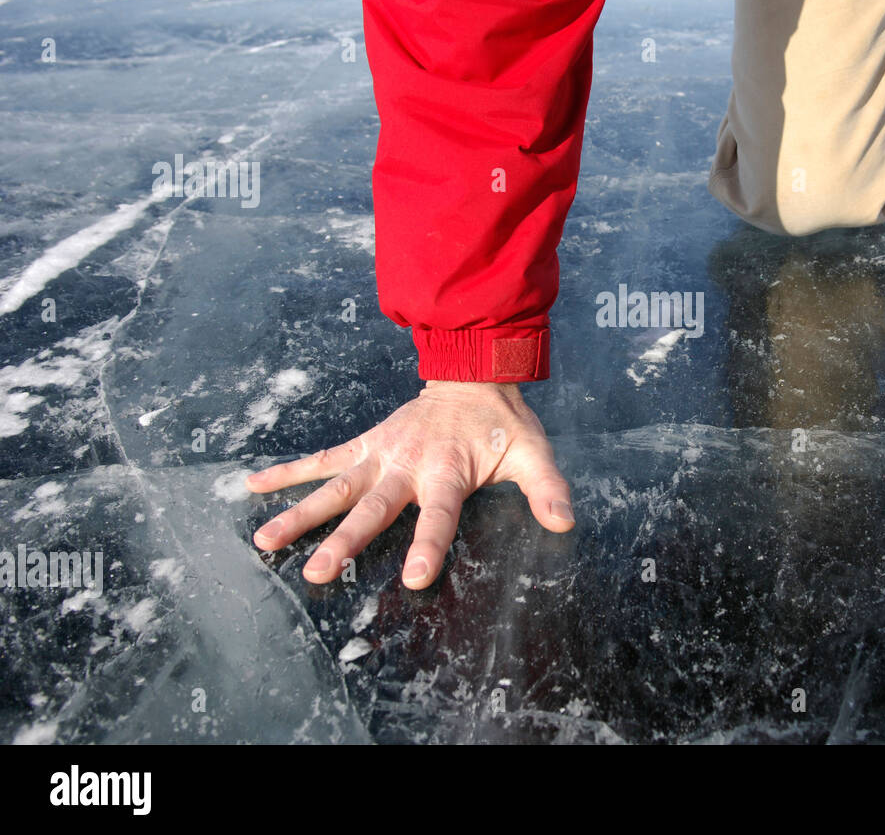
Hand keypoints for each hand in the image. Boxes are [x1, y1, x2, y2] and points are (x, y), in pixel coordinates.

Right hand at [245, 381, 573, 588]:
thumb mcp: (533, 453)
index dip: (429, 545)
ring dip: (300, 513)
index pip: (439, 516)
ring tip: (266, 541)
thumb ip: (547, 488)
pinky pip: (323, 459)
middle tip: (319, 572)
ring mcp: (382, 454)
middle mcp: (407, 466)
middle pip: (374, 509)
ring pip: (336, 488)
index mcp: (448, 472)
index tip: (416, 578)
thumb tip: (565, 519)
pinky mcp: (367, 444)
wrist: (473, 372)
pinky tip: (253, 486)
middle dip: (346, 541)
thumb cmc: (502, 423)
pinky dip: (289, 471)